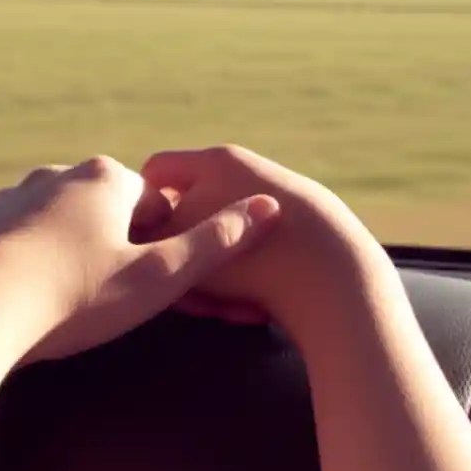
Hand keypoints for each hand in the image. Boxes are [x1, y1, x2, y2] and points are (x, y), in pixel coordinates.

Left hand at [0, 155, 280, 365]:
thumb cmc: (71, 300)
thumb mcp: (158, 278)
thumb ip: (215, 244)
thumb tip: (271, 207)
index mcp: (107, 178)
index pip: (158, 207)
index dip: (165, 251)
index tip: (156, 292)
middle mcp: (59, 173)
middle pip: (112, 214)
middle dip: (121, 254)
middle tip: (113, 306)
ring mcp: (15, 196)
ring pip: (67, 226)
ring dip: (77, 258)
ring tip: (72, 308)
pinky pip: (25, 242)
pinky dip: (36, 265)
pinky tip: (33, 303)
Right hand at [140, 146, 405, 343]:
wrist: (339, 284)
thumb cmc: (248, 262)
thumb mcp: (178, 244)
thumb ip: (144, 232)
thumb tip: (131, 228)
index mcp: (218, 160)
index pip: (156, 172)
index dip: (137, 208)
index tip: (132, 246)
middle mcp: (253, 171)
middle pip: (194, 213)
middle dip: (185, 256)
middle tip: (185, 295)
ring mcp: (284, 202)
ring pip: (226, 245)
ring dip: (216, 277)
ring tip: (223, 310)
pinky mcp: (310, 235)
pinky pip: (260, 259)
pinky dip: (250, 283)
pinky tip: (252, 311)